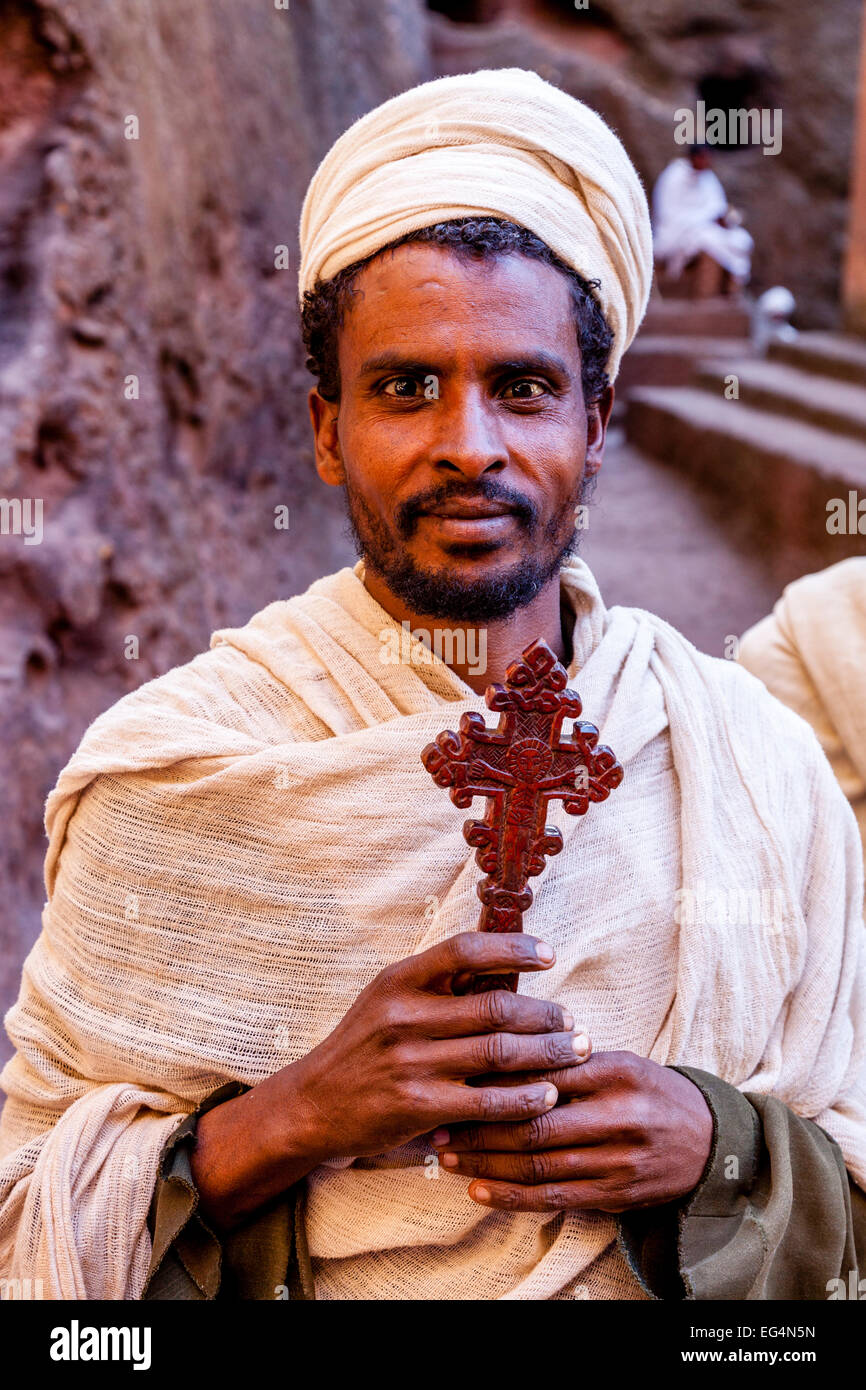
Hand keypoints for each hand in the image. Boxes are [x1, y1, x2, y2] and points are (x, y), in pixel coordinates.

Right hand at [192, 932, 587, 1228]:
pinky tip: (548, 1095)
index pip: (464, 949)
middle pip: (495, 1007)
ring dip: (547, 1054)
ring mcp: (410, 1062)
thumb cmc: (363, 1047)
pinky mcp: (417, 1106)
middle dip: (546, 1015)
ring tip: (575, 1052)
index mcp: (398, 980)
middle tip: (574, 1021)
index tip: (548, 954)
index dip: (513, 947)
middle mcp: (403, 1016)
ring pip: (499, 1052)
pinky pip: (487, 1102)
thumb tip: (504, 965)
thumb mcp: (387, 1000)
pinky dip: (525, 1099)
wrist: (312, 1105)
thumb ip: (437, 984)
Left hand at [428, 1051, 713, 1212]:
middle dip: (480, 1126)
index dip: (495, 1079)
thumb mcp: (619, 1062)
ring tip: (448, 1155)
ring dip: (486, 1162)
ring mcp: (618, 1161)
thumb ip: (568, 1061)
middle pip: (534, 1123)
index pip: (544, 1072)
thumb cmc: (650, 1094)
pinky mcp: (616, 1196)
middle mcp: (618, 1116)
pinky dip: (512, 1196)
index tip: (455, 1078)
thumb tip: (498, 1052)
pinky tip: (479, 1189)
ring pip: (539, 1164)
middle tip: (439, 1123)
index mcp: (616, 1072)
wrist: (710, 1143)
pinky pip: (554, 1198)